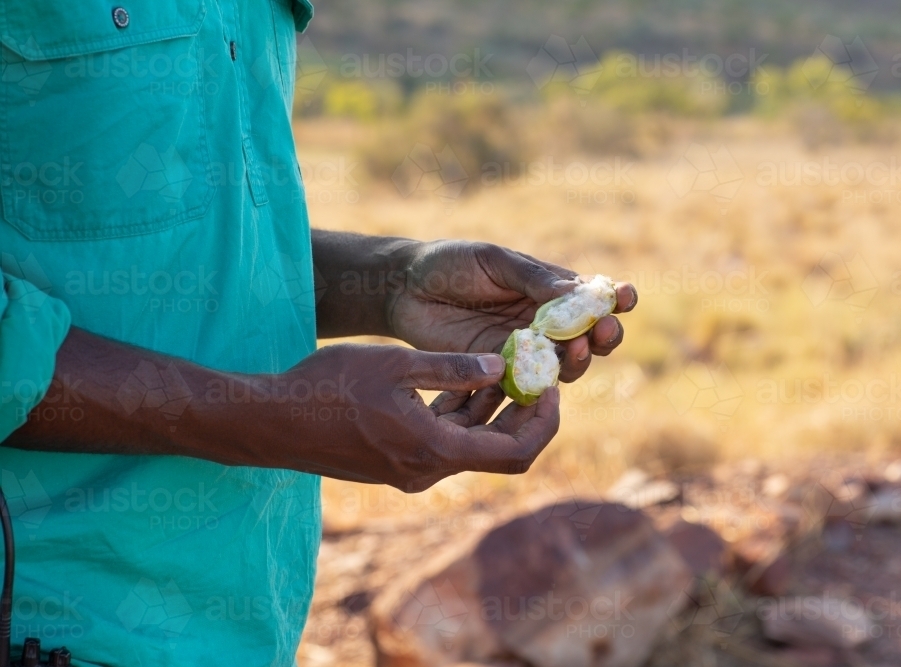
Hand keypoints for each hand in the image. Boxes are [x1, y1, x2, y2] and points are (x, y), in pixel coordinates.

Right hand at [251, 344, 559, 490]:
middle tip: (532, 373)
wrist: (270, 421)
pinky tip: (458, 383)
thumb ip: (452, 368)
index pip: (515, 452)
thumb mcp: (396, 365)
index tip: (551, 387)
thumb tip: (498, 367)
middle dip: (521, 413)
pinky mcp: (394, 462)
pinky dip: (458, 417)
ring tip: (498, 367)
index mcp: (436, 450)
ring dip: (488, 412)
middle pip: (498, 452)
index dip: (543, 422)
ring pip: (469, 445)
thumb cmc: (328, 388)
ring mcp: (410, 470)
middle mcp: (428, 470)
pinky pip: (441, 443)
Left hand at [387, 241, 637, 381]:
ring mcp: (524, 349)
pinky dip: (542, 381)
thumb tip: (580, 293)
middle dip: (605, 335)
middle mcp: (544, 322)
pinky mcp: (500, 371)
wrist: (404, 289)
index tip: (627, 297)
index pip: (591, 297)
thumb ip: (533, 279)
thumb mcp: (495, 261)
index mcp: (549, 288)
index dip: (614, 299)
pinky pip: (529, 382)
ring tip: (579, 349)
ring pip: (564, 364)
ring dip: (580, 360)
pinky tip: (546, 374)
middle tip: (607, 330)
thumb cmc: (451, 264)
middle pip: (588, 336)